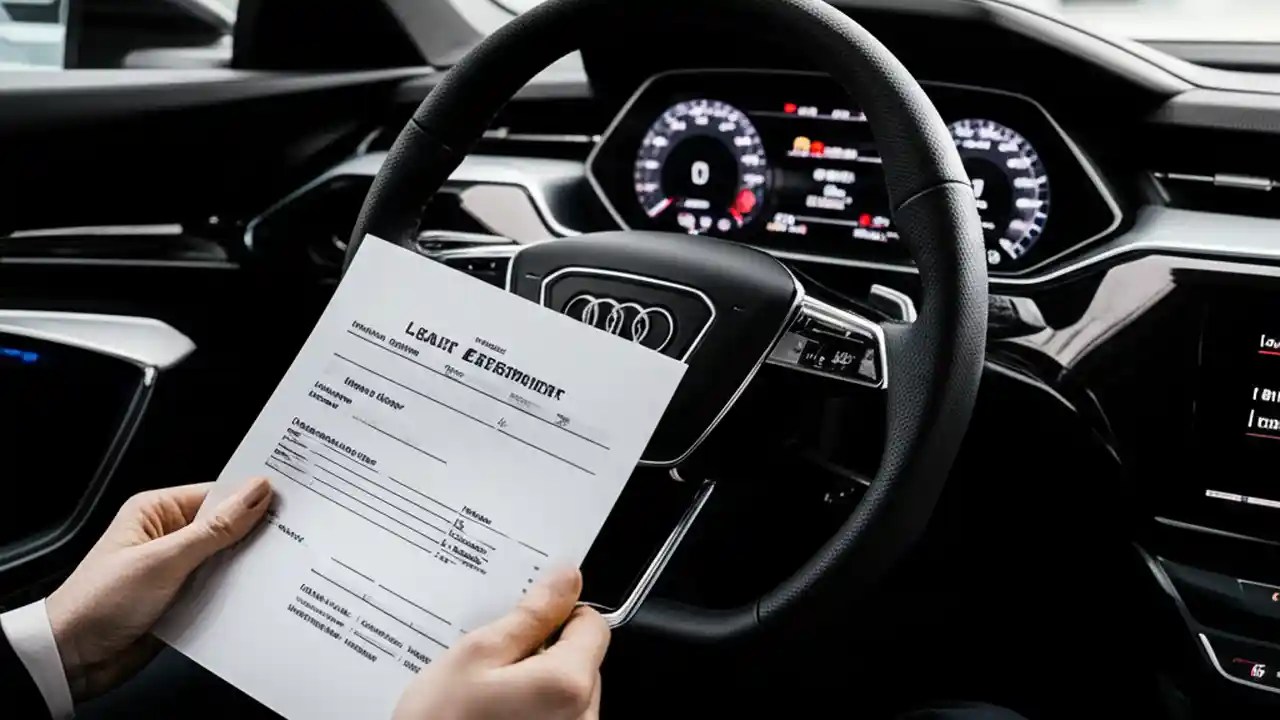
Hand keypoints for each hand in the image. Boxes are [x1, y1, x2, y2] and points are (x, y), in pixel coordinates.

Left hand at [46, 477, 272, 699]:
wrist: (73, 658)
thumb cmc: (102, 600)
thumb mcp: (164, 559)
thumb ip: (215, 529)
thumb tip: (257, 492)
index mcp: (156, 510)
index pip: (217, 494)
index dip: (253, 498)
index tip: (292, 502)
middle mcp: (168, 535)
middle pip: (226, 527)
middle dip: (256, 535)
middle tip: (297, 536)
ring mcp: (176, 568)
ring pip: (226, 560)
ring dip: (247, 567)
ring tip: (284, 567)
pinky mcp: (183, 597)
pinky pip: (220, 588)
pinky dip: (236, 593)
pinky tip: (260, 594)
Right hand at [393, 567, 608, 719]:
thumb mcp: (476, 655)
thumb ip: (530, 616)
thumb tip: (566, 578)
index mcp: (569, 684)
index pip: (593, 624)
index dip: (557, 615)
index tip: (521, 624)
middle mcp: (585, 717)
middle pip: (582, 660)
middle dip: (543, 653)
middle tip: (493, 665)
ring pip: (568, 692)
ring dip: (536, 685)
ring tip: (489, 696)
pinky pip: (557, 718)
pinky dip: (532, 711)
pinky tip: (495, 716)